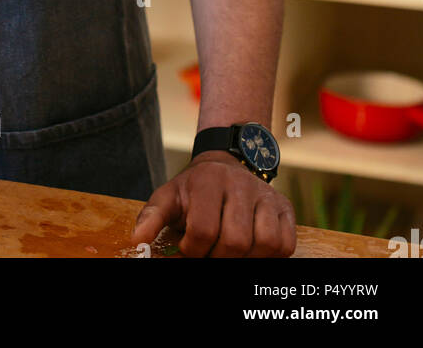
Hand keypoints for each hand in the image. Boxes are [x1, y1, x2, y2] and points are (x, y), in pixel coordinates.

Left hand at [130, 150, 296, 257]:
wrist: (224, 165)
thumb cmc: (193, 190)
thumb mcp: (168, 197)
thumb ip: (151, 218)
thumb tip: (136, 240)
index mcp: (207, 180)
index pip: (204, 230)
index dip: (194, 250)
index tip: (189, 248)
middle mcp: (240, 184)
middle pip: (235, 241)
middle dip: (218, 257)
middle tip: (210, 253)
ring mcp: (265, 195)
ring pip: (265, 244)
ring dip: (245, 257)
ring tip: (229, 251)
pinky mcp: (284, 207)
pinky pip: (286, 244)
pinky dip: (270, 255)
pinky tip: (252, 248)